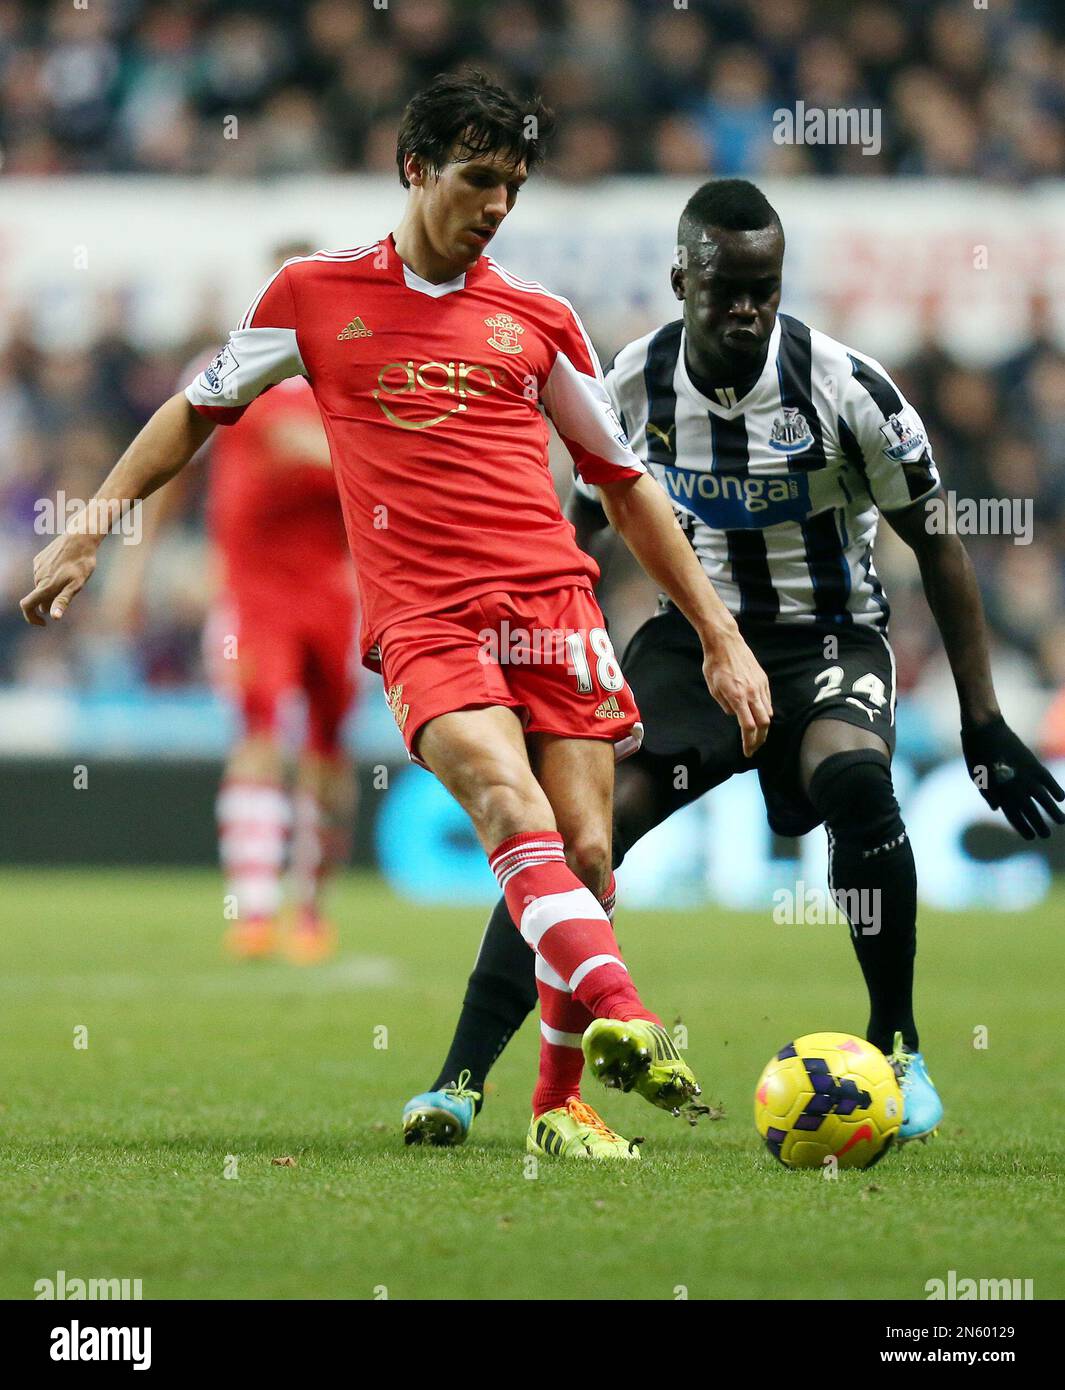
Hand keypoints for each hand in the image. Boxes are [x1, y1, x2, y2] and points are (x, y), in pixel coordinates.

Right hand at [20, 530, 98, 625]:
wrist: (80, 538)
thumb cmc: (82, 564)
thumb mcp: (76, 585)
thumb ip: (63, 601)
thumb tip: (54, 617)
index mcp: (45, 586)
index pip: (27, 606)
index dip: (31, 618)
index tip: (44, 623)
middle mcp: (38, 577)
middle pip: (38, 597)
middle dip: (48, 602)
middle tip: (68, 595)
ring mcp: (37, 567)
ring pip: (41, 585)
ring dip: (50, 588)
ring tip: (69, 579)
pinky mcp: (39, 559)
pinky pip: (42, 574)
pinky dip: (50, 577)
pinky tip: (63, 569)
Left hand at [701, 626, 772, 756]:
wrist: (726, 642)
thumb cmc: (715, 664)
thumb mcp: (713, 688)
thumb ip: (724, 704)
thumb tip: (733, 715)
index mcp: (737, 697)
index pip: (748, 727)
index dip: (749, 742)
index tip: (747, 751)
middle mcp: (752, 693)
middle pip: (764, 724)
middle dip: (760, 739)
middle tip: (754, 747)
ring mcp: (760, 686)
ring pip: (768, 713)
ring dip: (764, 727)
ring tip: (757, 735)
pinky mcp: (764, 679)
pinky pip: (768, 701)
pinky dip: (765, 712)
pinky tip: (759, 716)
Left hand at [961, 716, 1064, 839]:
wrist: (984, 731)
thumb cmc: (976, 755)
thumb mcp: (977, 779)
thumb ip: (988, 795)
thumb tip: (997, 809)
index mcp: (999, 795)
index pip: (1014, 817)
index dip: (1023, 828)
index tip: (1030, 836)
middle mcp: (1014, 790)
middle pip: (1030, 813)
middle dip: (1039, 826)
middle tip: (1046, 836)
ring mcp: (1026, 777)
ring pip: (1044, 800)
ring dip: (1053, 812)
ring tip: (1060, 822)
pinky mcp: (1034, 764)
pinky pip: (1049, 781)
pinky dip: (1056, 789)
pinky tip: (1061, 798)